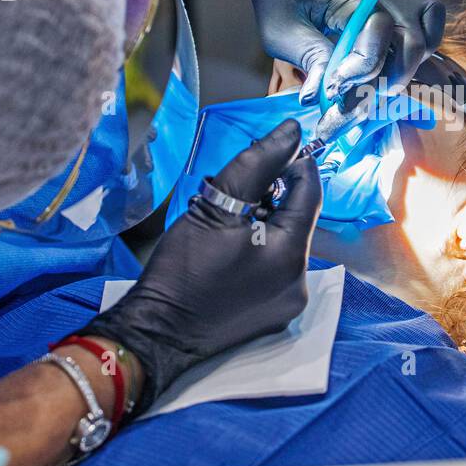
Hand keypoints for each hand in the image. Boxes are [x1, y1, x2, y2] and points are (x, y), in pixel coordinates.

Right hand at [79, 119, 321, 411]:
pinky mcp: (274, 313)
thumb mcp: (215, 207)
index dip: (295, 164)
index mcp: (290, 255)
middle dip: (273, 195)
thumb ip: (258, 164)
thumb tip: (291, 131)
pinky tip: (232, 246)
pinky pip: (278, 267)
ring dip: (267, 221)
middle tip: (237, 187)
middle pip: (298, 219)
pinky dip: (262, 248)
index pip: (310, 193)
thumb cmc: (180, 271)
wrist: (155, 333)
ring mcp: (288, 302)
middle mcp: (299, 282)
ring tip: (229, 217)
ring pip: (288, 243)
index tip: (275, 148)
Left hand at [245, 0, 444, 139]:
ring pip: (428, 31)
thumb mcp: (280, 30)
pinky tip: (391, 68)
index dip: (365, 63)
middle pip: (412, 32)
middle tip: (362, 95)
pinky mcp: (401, 0)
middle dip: (393, 73)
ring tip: (378, 83)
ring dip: (409, 66)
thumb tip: (319, 97)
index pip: (378, 24)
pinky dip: (416, 53)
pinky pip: (427, 27)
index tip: (337, 87)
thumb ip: (309, 58)